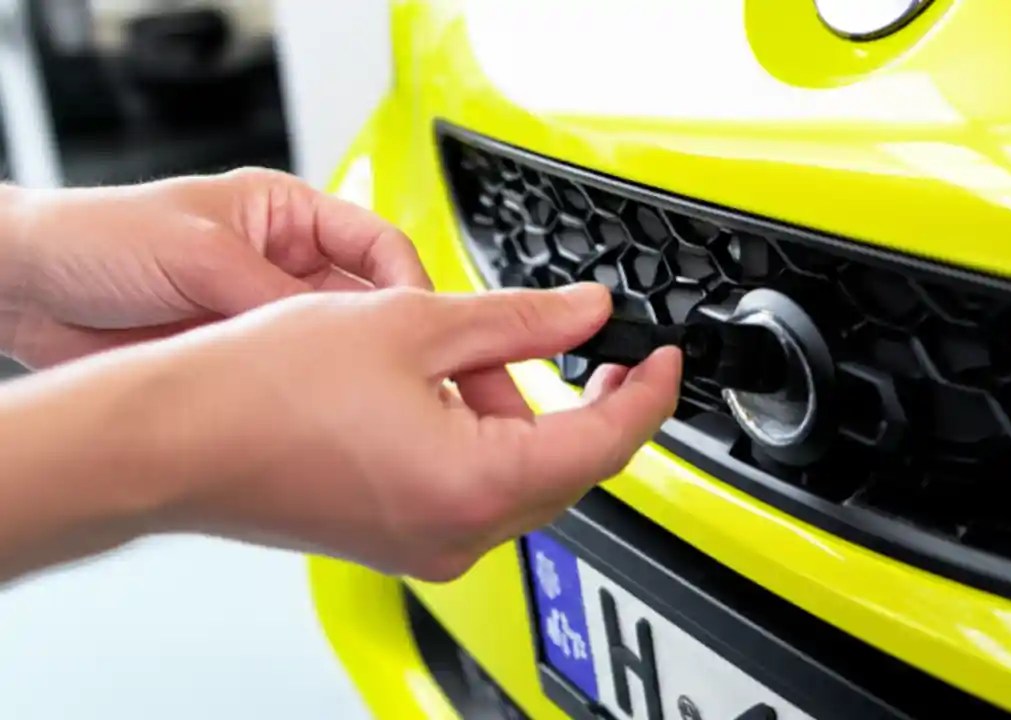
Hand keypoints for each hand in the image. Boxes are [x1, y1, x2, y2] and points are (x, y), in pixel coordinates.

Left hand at [1, 168, 428, 367]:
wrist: (26, 291)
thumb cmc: (97, 238)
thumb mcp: (201, 252)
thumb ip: (274, 291)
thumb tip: (339, 334)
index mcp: (287, 216)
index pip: (379, 244)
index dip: (409, 282)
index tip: (423, 320)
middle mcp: (283, 268)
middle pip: (368, 305)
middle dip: (392, 337)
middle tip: (416, 373)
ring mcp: (264, 318)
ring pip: (337, 350)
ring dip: (353, 372)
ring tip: (372, 399)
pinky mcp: (243, 363)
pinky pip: (296, 382)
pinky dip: (314, 399)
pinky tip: (324, 414)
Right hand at [137, 283, 680, 580]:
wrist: (172, 438)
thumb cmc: (264, 388)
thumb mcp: (414, 323)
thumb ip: (522, 319)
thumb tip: (587, 313)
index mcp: (478, 484)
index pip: (607, 443)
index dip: (648, 394)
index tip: (662, 360)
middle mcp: (461, 533)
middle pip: (571, 470)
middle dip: (594, 407)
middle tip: (603, 352)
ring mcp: (429, 546)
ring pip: (523, 482)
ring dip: (531, 421)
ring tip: (494, 355)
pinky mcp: (400, 541)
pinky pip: (476, 494)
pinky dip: (489, 444)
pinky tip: (457, 395)